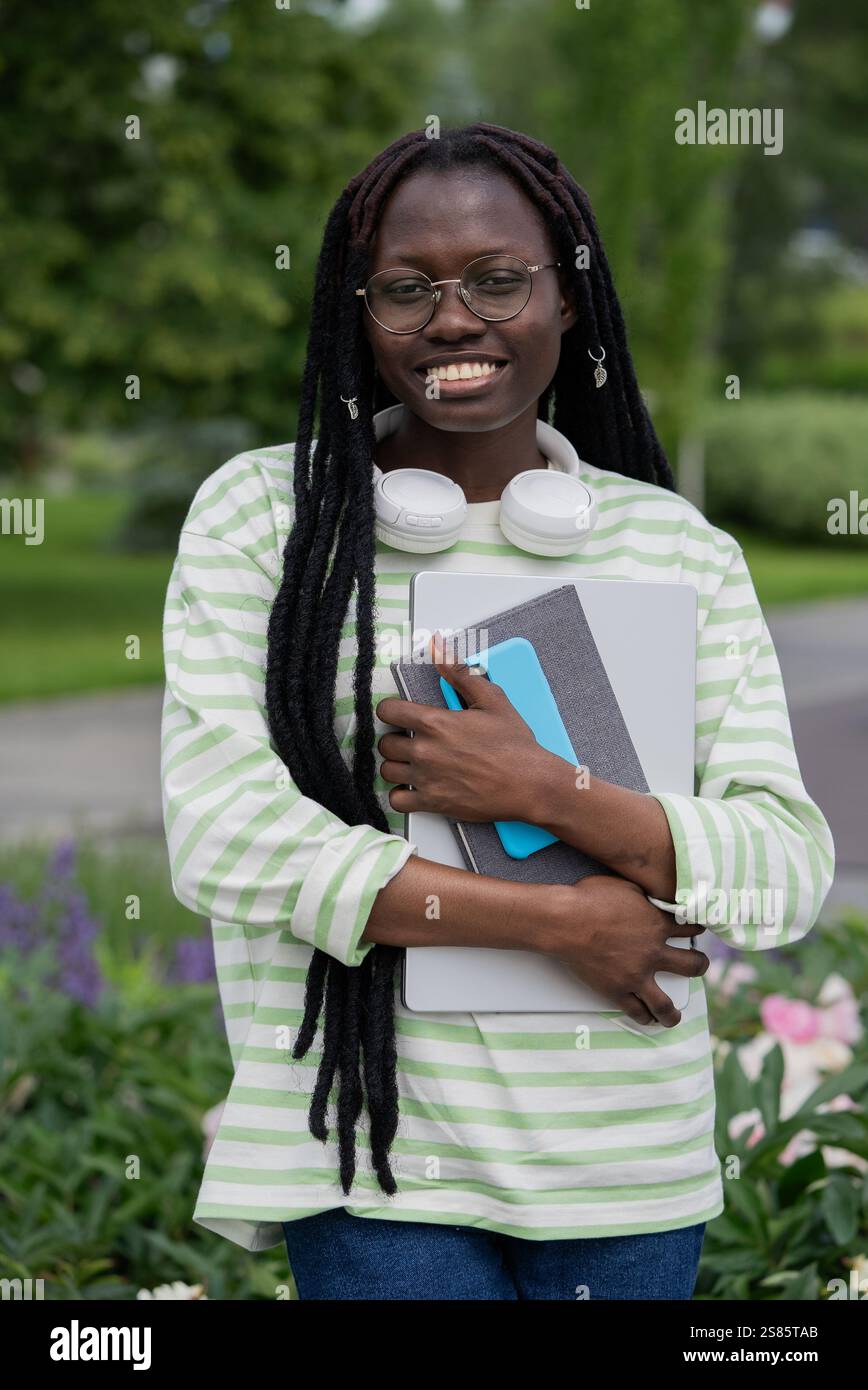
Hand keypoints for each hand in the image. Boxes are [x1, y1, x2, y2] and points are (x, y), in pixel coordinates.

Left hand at [375, 633, 552, 822]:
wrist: (529, 784)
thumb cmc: (514, 745)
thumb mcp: (492, 700)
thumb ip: (459, 674)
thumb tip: (439, 649)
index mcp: (435, 723)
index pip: (387, 711)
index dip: (391, 710)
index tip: (400, 714)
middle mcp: (425, 751)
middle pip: (385, 743)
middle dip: (396, 739)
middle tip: (412, 740)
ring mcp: (426, 779)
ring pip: (387, 770)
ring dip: (397, 765)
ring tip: (412, 763)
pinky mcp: (433, 803)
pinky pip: (397, 801)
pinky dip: (401, 795)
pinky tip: (414, 787)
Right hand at [541, 874, 708, 1026]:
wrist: (566, 921)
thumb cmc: (589, 899)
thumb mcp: (625, 887)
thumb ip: (645, 897)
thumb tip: (651, 897)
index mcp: (657, 924)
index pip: (690, 929)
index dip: (698, 930)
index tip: (698, 932)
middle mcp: (653, 953)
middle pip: (692, 966)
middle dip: (699, 966)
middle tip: (698, 966)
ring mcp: (636, 975)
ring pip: (666, 1003)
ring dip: (674, 1011)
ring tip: (675, 1015)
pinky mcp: (616, 990)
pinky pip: (636, 1011)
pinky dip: (643, 1017)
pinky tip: (647, 1019)